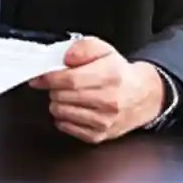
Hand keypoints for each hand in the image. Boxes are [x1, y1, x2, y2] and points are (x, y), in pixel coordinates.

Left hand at [27, 37, 166, 143]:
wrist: (142, 96)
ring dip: (57, 103)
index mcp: (110, 76)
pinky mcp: (99, 135)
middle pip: (63, 96)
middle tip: (58, 84)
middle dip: (54, 89)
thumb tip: (66, 58)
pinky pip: (67, 128)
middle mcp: (108, 100)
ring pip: (62, 113)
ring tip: (68, 96)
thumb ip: (83, 48)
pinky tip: (73, 109)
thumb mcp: (104, 50)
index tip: (39, 77)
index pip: (70, 79)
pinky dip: (63, 118)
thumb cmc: (119, 72)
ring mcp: (104, 120)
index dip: (49, 78)